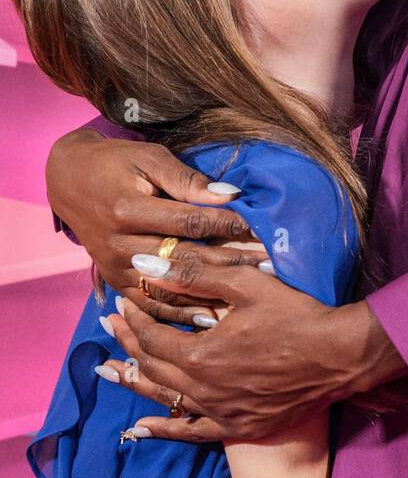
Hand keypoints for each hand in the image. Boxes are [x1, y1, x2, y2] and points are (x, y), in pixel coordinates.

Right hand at [47, 127, 268, 324]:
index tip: (260, 229)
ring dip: (209, 294)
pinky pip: (149, 303)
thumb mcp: (149, 159)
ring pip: (168, 288)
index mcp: (127, 210)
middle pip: (183, 258)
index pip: (189, 222)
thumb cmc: (116, 163)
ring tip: (248, 297)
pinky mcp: (113, 279)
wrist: (69, 180)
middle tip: (267, 267)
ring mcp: (114, 267)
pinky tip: (209, 318)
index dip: (227, 225)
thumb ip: (186, 180)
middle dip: (229, 263)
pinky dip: (179, 313)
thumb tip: (229, 195)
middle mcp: (118, 244)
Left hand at [101, 249, 407, 440]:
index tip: (122, 300)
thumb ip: (192, 274)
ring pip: (165, 399)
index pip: (152, 335)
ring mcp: (220, 412)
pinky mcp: (238, 426)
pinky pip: (192, 432)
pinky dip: (165, 429)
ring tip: (112, 369)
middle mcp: (203, 389)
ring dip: (136, 381)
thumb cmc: (294, 313)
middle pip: (152, 366)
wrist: (338, 355)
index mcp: (201, 354)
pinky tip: (145, 428)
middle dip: (128, 343)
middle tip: (112, 325)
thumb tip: (145, 266)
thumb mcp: (245, 284)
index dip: (134, 317)